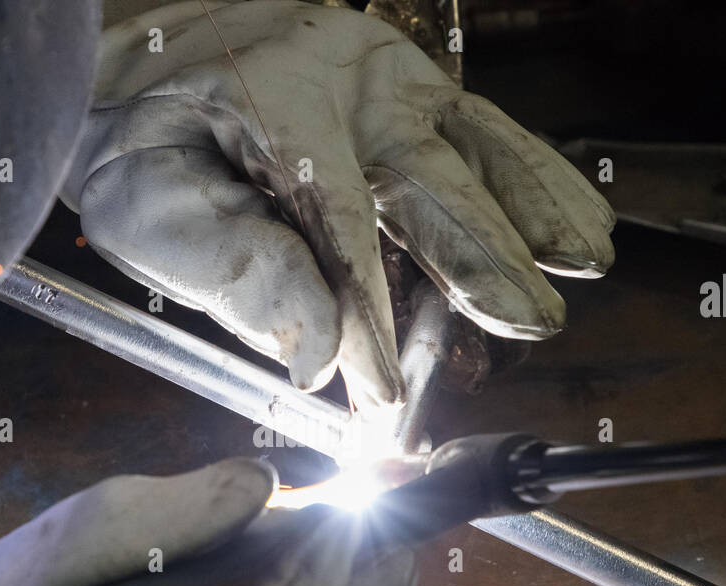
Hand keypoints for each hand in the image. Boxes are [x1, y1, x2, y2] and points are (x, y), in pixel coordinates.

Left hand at [60, 0, 614, 408]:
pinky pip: (487, 129)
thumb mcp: (150, 203)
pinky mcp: (411, 83)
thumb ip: (232, 273)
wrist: (141, 47)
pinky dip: (536, 174)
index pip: (339, 226)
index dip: (369, 321)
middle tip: (530, 324)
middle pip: (434, 178)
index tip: (383, 397)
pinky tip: (576, 217)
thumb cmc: (141, 133)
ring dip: (536, 209)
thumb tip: (313, 360)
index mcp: (280, 103)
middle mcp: (350, 79)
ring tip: (584, 263)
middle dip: (486, 260)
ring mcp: (389, 73)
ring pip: (480, 144)